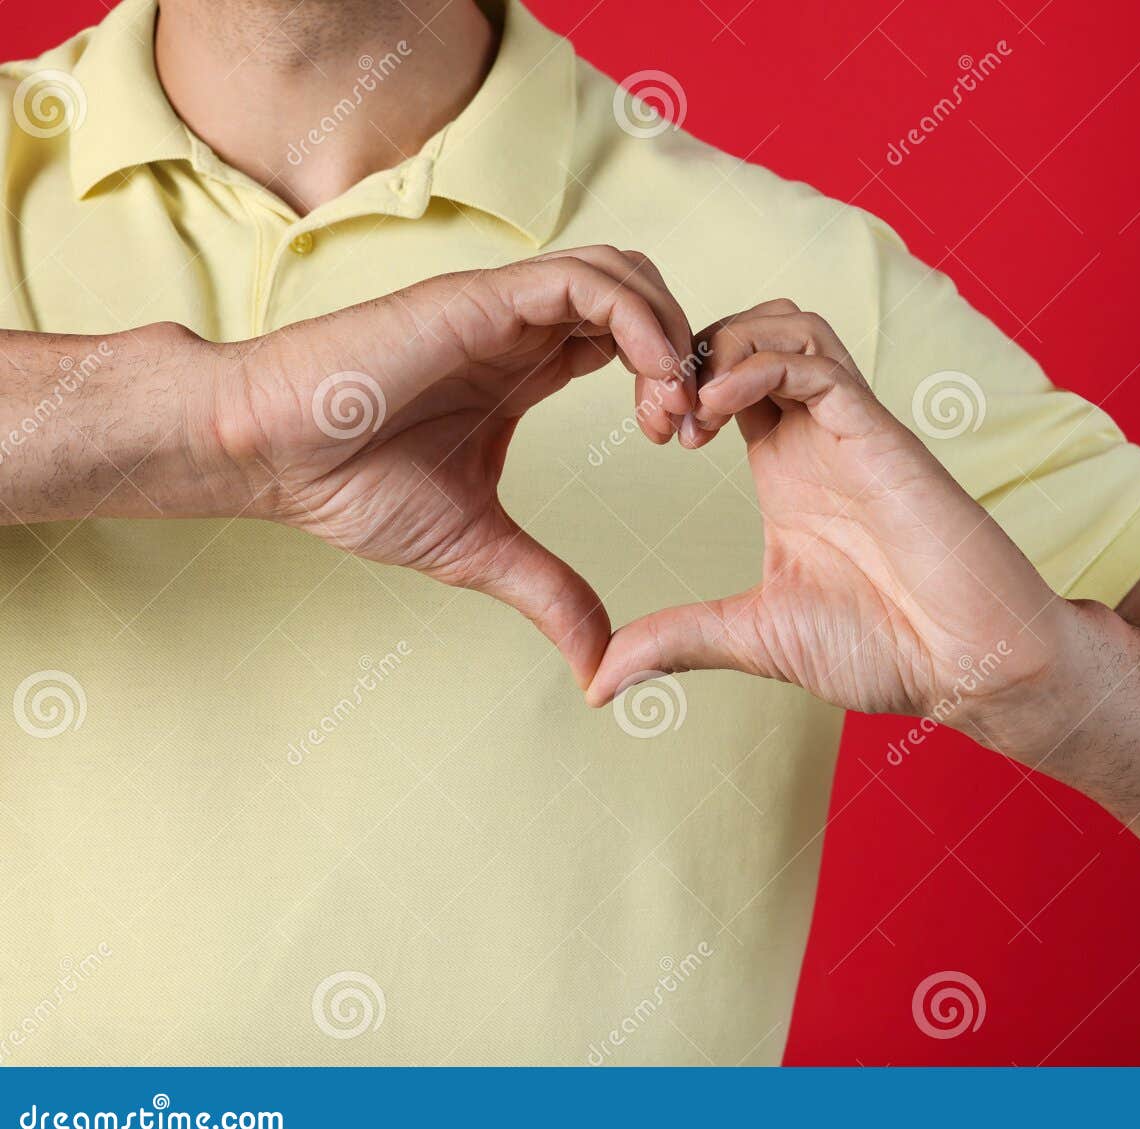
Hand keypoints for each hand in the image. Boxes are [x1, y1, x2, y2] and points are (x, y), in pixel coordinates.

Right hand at [209, 246, 697, 684]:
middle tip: (691, 427)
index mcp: (524, 368)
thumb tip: (598, 666)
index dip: (672, 382)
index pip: (629, 342)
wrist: (271, 456)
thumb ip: (549, 593)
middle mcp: (521, 327)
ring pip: (624, 274)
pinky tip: (652, 382)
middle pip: (641, 299)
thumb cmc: (352, 487)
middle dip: (685, 355)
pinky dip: (639, 321)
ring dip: (670, 335)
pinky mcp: (481, 298)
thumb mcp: (480, 551)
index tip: (681, 443)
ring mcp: (503, 306)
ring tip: (674, 408)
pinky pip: (587, 281)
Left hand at [586, 300, 1067, 725]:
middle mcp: (815, 435)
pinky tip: (716, 409)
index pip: (723, 379)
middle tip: (658, 413)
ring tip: (688, 406)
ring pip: (787, 323)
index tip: (648, 436)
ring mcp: (849, 428)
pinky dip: (758, 365)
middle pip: (751, 330)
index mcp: (785, 467)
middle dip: (689, 351)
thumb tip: (599, 681)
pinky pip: (816, 361)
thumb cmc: (884, 647)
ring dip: (724, 345)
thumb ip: (678, 641)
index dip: (673, 386)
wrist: (967, 664)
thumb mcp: (752, 637)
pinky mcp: (879, 432)